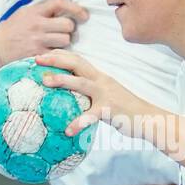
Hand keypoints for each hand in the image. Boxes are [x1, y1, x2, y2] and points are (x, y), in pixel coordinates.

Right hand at [0, 0, 87, 62]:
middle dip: (69, 29)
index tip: (84, 15)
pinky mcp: (36, 55)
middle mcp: (37, 25)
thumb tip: (67, 7)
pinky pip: (58, 54)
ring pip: (65, 40)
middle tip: (64, 33)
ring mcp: (37, 41)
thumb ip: (44, 10)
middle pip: (67, 25)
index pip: (60, 3)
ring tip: (56, 43)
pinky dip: (59, 54)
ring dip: (65, 42)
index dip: (76, 8)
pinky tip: (54, 53)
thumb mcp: (25, 13)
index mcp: (34, 11)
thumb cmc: (13, 29)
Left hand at [35, 50, 150, 138]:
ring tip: (45, 82)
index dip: (61, 55)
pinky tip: (68, 130)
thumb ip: (90, 94)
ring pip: (82, 83)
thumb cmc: (125, 110)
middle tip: (37, 59)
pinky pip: (92, 116)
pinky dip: (80, 122)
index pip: (78, 60)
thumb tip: (72, 98)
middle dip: (56, 60)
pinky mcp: (110, 110)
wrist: (148, 118)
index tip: (44, 53)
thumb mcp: (106, 97)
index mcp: (100, 77)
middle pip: (77, 64)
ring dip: (63, 80)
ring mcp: (106, 94)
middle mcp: (102, 81)